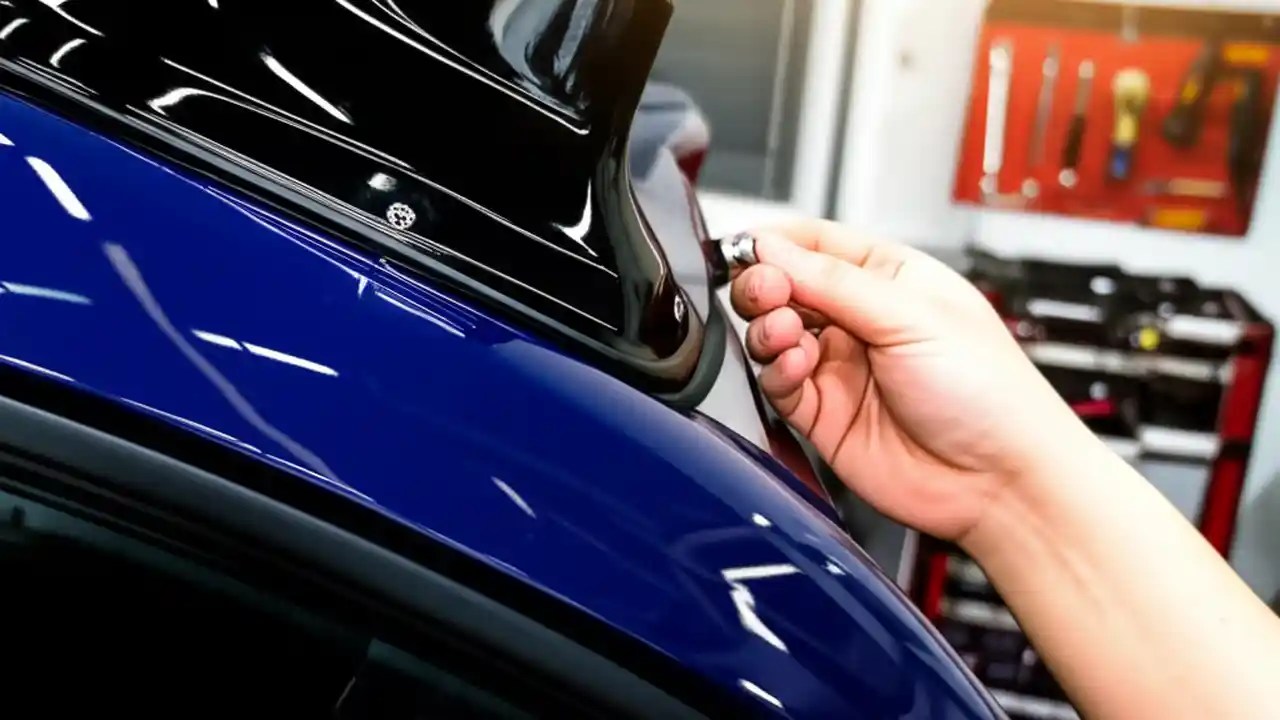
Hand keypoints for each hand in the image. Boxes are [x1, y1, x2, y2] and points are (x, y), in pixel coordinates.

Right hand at [732, 220, 1094, 541]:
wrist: (998, 480)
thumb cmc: (988, 392)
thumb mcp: (912, 315)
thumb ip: (833, 281)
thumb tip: (772, 248)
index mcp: (889, 278)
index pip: (815, 244)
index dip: (776, 243)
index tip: (748, 248)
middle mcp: (858, 319)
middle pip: (785, 287)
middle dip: (764, 285)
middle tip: (763, 290)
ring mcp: (839, 367)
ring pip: (774, 335)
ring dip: (767, 328)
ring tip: (783, 331)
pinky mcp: (822, 413)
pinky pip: (779, 383)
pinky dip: (777, 371)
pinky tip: (796, 366)